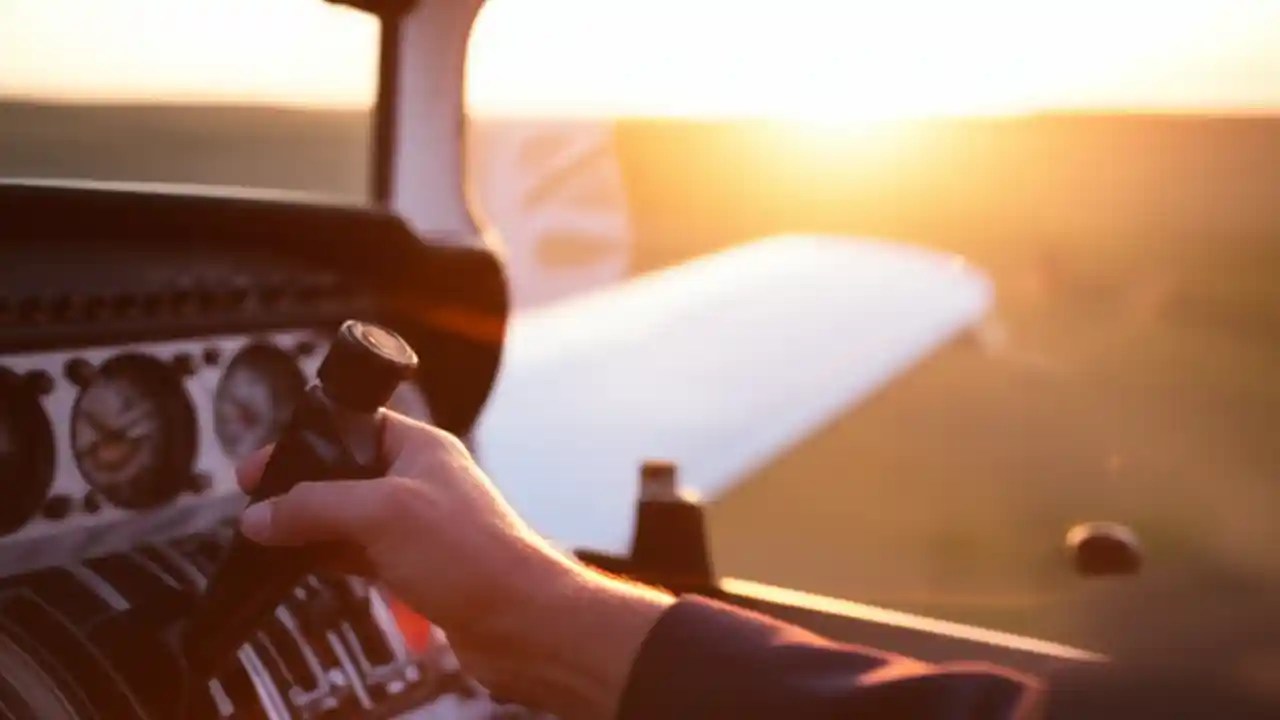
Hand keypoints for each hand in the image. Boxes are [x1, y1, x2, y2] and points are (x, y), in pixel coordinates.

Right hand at [236, 411, 672, 718]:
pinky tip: (303, 566)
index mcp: (421, 448)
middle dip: (302, 489)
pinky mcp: (418, 566)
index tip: (261, 464)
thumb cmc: (473, 554)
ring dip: (313, 527)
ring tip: (268, 538)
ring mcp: (419, 526)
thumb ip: (316, 507)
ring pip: (350, 518)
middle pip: (346, 474)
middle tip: (256, 506)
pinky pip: (362, 554)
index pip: (353, 426)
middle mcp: (421, 481)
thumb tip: (261, 513)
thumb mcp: (381, 514)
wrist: (521, 621)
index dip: (306, 440)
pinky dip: (332, 558)